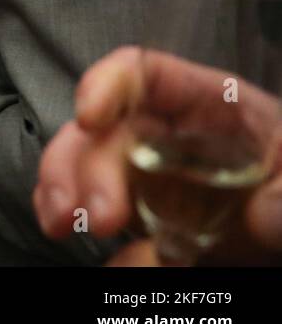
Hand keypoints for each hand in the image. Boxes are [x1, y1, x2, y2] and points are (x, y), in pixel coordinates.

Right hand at [34, 46, 281, 261]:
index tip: (88, 115)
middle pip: (102, 131)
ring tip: (61, 224)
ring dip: (63, 192)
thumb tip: (266, 213)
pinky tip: (104, 249)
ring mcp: (147, 179)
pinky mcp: (145, 223)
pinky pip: (103, 223)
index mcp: (206, 106)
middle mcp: (163, 135)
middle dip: (84, 167)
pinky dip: (95, 238)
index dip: (106, 84)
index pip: (141, 74)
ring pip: (81, 168)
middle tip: (98, 214)